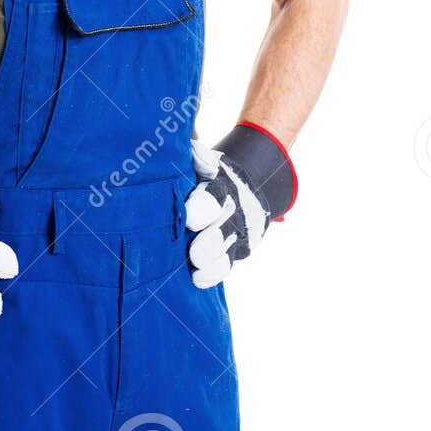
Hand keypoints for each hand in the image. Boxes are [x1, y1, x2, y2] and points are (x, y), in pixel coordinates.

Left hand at [185, 123, 296, 289]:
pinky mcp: (237, 250)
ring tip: (196, 267)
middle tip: (195, 252)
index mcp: (221, 186)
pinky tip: (198, 279)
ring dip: (212, 261)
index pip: (214, 195)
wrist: (241, 187)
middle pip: (225, 226)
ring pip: (227, 248)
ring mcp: (237, 232)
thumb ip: (198, 157)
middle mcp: (233, 210)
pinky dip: (214, 273)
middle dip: (212, 240)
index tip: (189, 218)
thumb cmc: (208, 175)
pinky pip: (227, 264)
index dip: (203, 206)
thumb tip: (191, 151)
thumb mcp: (205, 161)